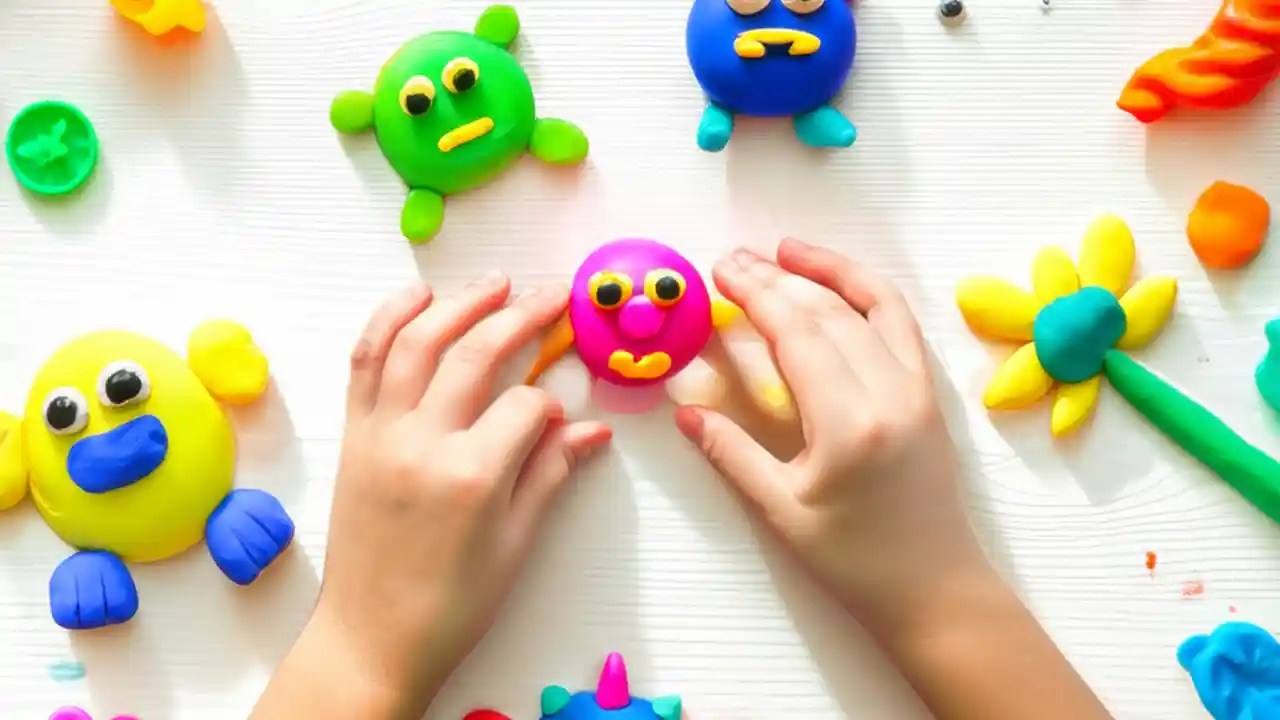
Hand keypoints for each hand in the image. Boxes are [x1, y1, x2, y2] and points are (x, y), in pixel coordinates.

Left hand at [254, 275, 610, 719]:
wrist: (371, 637)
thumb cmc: (451, 603)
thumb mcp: (515, 543)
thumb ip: (550, 474)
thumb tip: (593, 430)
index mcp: (472, 476)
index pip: (526, 405)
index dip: (551, 402)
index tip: (561, 413)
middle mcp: (422, 443)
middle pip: (476, 354)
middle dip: (522, 316)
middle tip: (553, 293)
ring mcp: (380, 434)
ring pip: (417, 342)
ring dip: (458, 302)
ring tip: (494, 281)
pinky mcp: (353, 436)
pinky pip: (366, 361)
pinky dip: (389, 320)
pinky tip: (417, 298)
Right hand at [675, 242, 1108, 719]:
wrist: (936, 591)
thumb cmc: (855, 562)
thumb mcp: (781, 512)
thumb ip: (732, 454)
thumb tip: (686, 411)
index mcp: (849, 422)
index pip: (796, 333)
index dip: (756, 293)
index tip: (721, 269)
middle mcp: (890, 393)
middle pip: (828, 312)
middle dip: (776, 278)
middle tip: (733, 258)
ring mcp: (918, 389)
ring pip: (872, 306)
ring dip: (827, 271)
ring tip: (785, 249)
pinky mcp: (931, 395)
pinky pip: (901, 325)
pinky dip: (869, 293)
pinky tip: (840, 283)